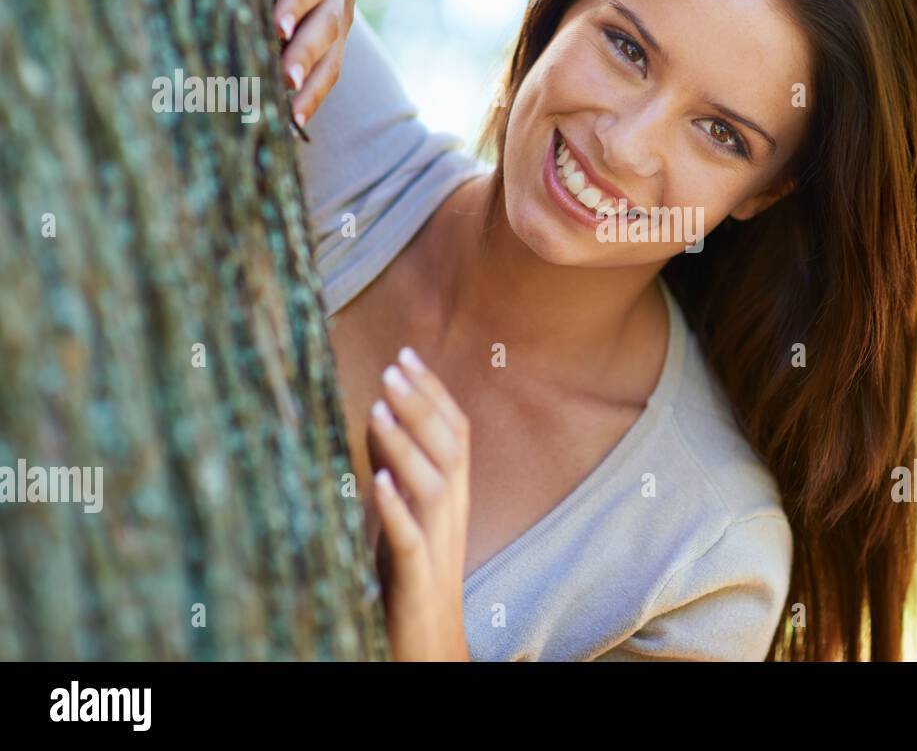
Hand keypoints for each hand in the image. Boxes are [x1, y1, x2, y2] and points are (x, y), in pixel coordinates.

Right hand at [264, 0, 369, 125]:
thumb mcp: (312, 5)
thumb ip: (292, 39)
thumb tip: (264, 87)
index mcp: (336, 19)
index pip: (331, 63)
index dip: (315, 92)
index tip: (292, 122)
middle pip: (326, 29)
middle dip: (307, 56)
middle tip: (287, 82)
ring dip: (298, 5)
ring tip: (278, 26)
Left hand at [367, 347, 471, 661]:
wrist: (429, 643)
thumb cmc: (411, 575)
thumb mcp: (407, 512)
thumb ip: (399, 470)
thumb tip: (383, 420)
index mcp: (454, 495)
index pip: (455, 432)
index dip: (434, 392)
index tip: (407, 355)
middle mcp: (453, 513)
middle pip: (449, 448)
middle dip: (421, 405)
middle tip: (392, 368)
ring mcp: (437, 544)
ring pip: (433, 485)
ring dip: (406, 445)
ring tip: (379, 408)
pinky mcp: (415, 576)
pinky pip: (410, 538)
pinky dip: (397, 507)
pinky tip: (378, 482)